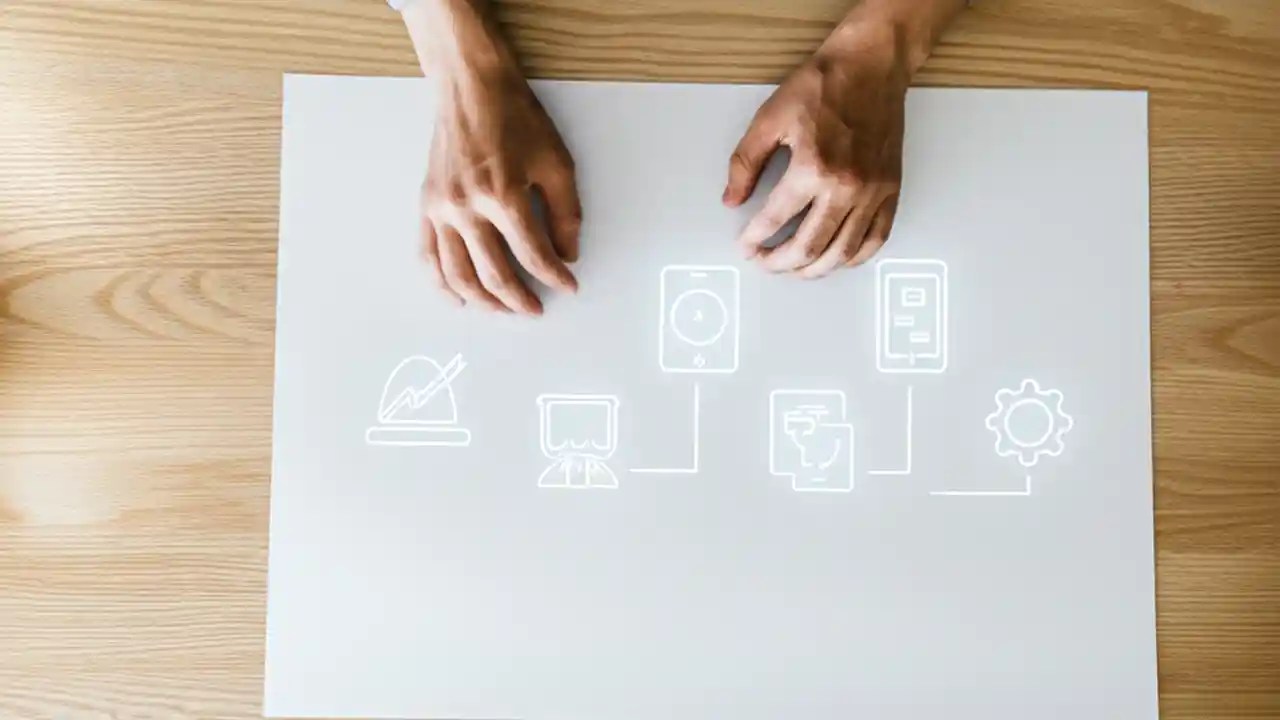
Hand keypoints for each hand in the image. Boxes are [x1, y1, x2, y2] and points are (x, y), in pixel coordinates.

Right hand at [405, 0, 579, 314]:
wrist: (471, 86)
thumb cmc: (515, 118)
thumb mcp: (556, 162)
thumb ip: (565, 213)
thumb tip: (567, 254)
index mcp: (504, 195)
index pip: (534, 254)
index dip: (554, 277)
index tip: (567, 285)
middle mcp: (467, 207)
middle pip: (495, 273)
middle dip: (520, 298)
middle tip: (536, 308)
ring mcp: (442, 208)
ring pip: (459, 274)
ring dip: (483, 300)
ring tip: (504, 308)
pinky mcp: (427, 205)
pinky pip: (428, 256)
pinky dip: (442, 284)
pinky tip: (459, 299)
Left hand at [723, 0, 962, 277]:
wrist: (872, 66)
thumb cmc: (823, 86)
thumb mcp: (770, 119)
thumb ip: (745, 163)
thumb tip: (732, 200)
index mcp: (813, 168)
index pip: (775, 219)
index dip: (754, 239)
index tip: (745, 246)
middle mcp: (846, 187)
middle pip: (809, 246)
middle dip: (780, 263)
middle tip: (764, 262)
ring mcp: (873, 192)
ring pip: (842, 252)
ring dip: (814, 269)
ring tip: (795, 269)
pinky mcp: (890, 191)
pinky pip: (875, 239)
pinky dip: (853, 257)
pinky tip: (836, 259)